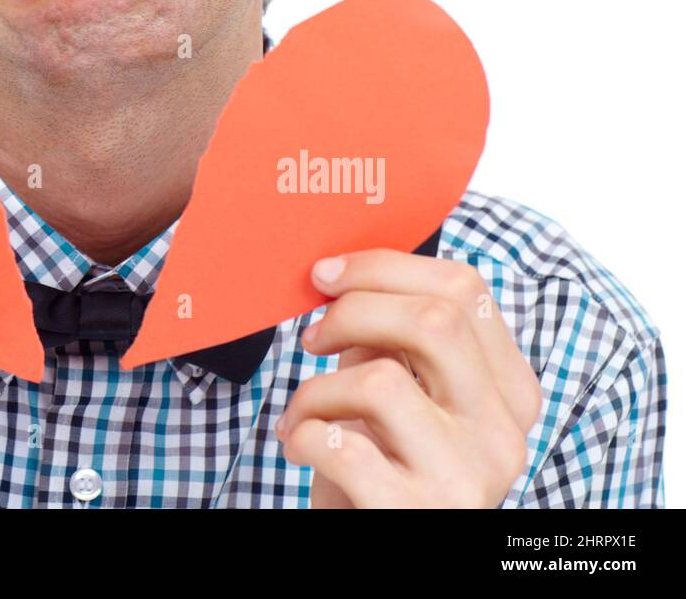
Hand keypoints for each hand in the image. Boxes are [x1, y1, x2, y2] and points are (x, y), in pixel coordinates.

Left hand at [275, 250, 541, 507]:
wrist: (378, 541)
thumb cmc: (382, 464)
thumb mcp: (398, 394)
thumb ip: (391, 339)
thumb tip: (344, 273)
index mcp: (508, 390)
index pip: (466, 289)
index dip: (384, 266)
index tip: (328, 276)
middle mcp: (501, 432)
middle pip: (435, 320)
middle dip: (352, 309)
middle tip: (312, 336)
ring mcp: (467, 477)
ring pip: (382, 381)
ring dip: (316, 388)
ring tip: (302, 411)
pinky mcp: (419, 514)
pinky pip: (344, 446)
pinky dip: (304, 435)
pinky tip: (299, 446)